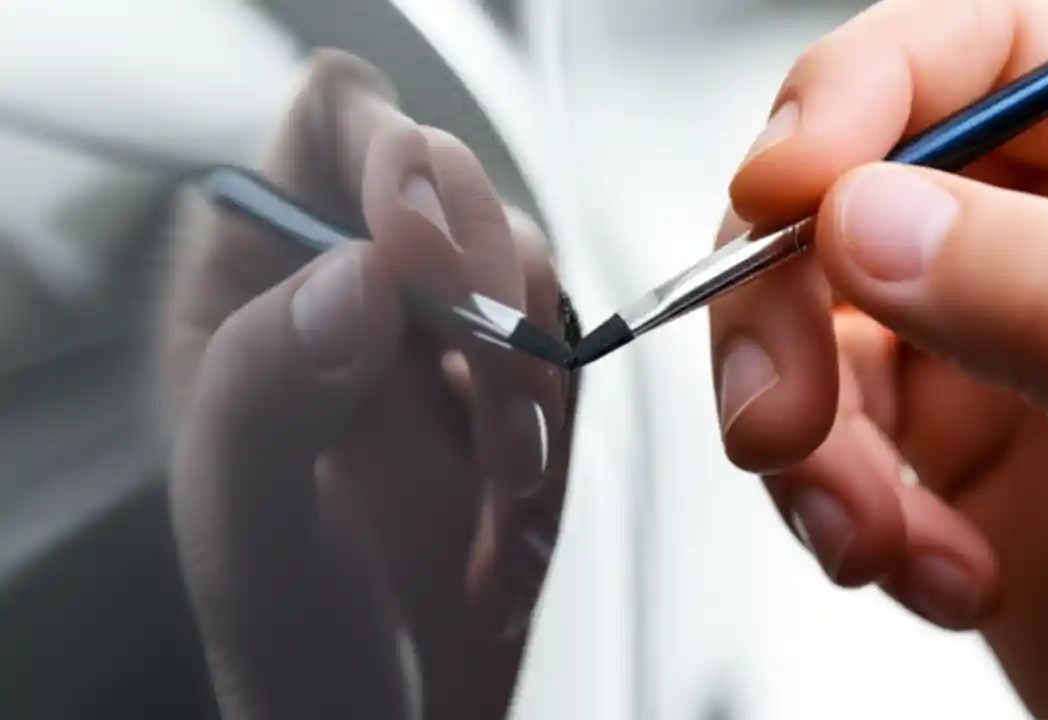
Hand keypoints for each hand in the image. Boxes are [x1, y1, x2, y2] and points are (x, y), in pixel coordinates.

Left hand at [162, 51, 575, 718]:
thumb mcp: (245, 529)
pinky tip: (508, 545)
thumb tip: (357, 275)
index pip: (333, 124)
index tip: (429, 269)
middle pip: (460, 185)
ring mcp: (439, 341)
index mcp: (252, 286)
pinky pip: (573, 369)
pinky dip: (561, 459)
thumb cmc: (295, 648)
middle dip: (495, 304)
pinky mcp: (511, 396)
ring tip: (500, 507)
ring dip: (534, 398)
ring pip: (534, 275)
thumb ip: (267, 389)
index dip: (397, 160)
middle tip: (492, 425)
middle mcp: (351, 292)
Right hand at [710, 1, 1047, 716]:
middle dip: (782, 306)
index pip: (981, 57)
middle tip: (780, 410)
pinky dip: (840, 513)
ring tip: (872, 534)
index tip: (785, 184)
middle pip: (847, 196)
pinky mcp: (930, 456)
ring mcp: (981, 360)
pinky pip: (819, 441)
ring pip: (806, 326)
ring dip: (806, 440)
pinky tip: (927, 570)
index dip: (861, 92)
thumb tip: (872, 213)